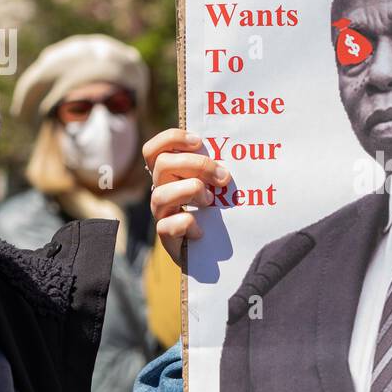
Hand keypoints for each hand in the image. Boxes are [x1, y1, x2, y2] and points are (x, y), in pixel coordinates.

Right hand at [143, 128, 230, 264]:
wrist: (216, 252)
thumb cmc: (220, 211)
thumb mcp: (217, 186)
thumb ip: (217, 168)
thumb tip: (239, 148)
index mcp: (169, 175)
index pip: (153, 150)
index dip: (171, 139)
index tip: (198, 141)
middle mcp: (161, 191)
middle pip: (162, 165)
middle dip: (197, 165)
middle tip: (223, 177)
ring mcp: (162, 214)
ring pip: (160, 194)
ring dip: (191, 192)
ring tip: (210, 201)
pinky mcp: (167, 238)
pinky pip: (167, 226)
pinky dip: (187, 224)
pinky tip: (202, 230)